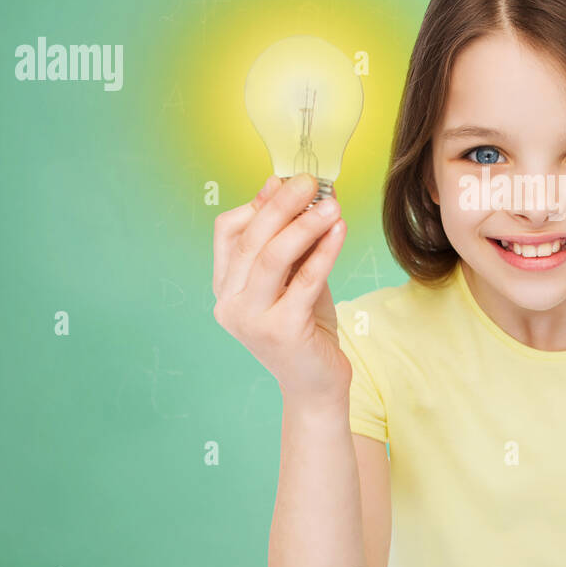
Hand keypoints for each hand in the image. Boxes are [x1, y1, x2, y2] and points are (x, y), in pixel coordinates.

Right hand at [211, 173, 350, 402]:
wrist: (316, 385)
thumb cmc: (305, 327)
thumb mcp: (291, 277)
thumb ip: (285, 240)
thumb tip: (280, 187)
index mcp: (225, 288)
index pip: (227, 231)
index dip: (257, 203)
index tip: (287, 182)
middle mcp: (229, 304)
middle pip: (252, 240)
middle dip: (283, 205)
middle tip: (311, 181)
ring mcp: (252, 320)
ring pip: (273, 257)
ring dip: (304, 224)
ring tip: (331, 203)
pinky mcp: (283, 330)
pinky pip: (305, 281)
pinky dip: (324, 251)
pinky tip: (340, 230)